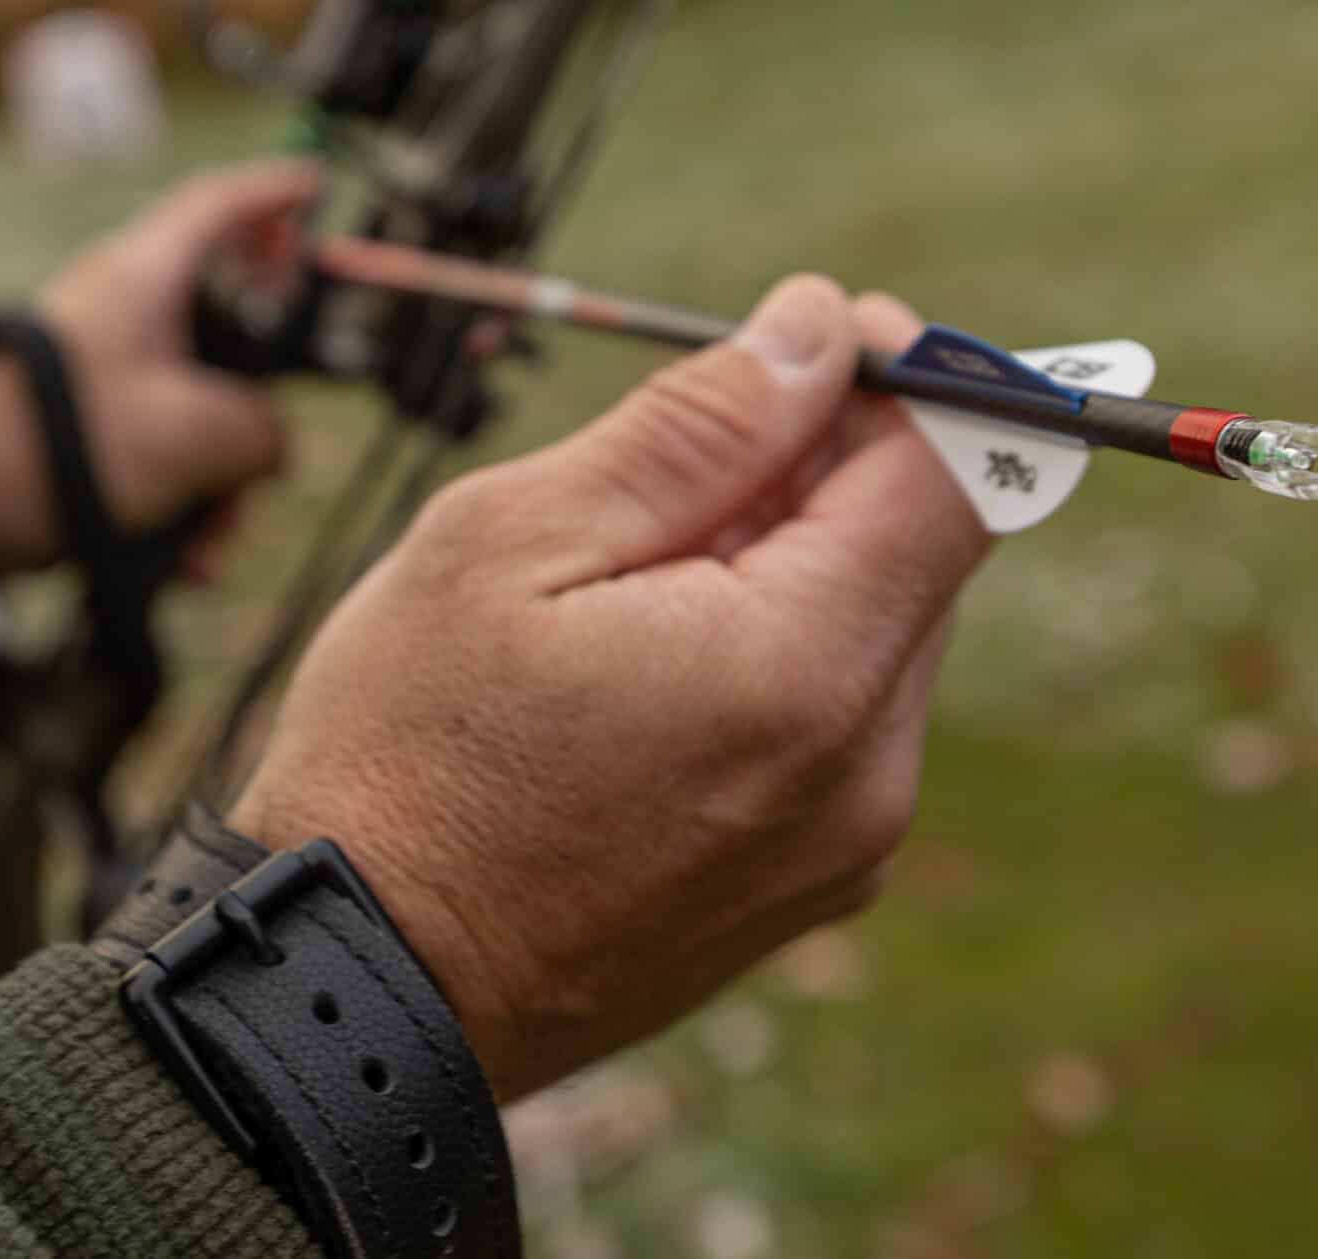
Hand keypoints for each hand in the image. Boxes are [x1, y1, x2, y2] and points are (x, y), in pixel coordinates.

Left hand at [0, 160, 320, 606]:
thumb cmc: (54, 450)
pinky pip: (156, 456)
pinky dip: (179, 502)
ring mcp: (100, 373)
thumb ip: (265, 432)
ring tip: (216, 533)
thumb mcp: (201, 436)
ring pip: (195, 410)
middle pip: (223, 331)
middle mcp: (121, 312)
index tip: (314, 191)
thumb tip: (268, 447)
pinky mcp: (80, 430)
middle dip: (260, 405)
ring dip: (221, 478)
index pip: (222, 206)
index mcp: (145, 277)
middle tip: (277, 443)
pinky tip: (184, 556)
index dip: (275, 195)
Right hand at [230, 275, 990, 1101]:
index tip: (809, 336)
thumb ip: (695, 427)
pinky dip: (773, 652)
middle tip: (668, 463)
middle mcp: (862, 768)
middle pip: (925, 547)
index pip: (961, 472)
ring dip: (791, 561)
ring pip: (880, 628)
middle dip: (826, 466)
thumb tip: (820, 329)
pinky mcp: (810, 882)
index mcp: (802, 670)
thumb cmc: (402, 758)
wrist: (356, 988)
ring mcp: (846, 842)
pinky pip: (840, 717)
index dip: (908, 373)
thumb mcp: (510, 541)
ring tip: (627, 585)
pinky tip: (641, 670)